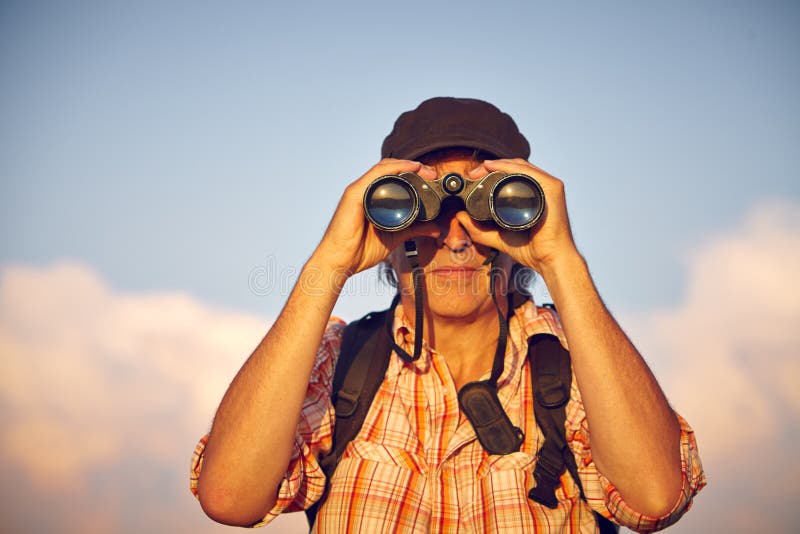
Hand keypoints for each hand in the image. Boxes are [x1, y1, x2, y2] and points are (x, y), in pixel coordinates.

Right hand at [311, 159, 439, 277]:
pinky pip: (375, 175)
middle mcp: (365, 191)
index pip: (393, 177)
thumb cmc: (360, 250)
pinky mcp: (354, 194)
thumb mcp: (395, 236)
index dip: (413, 173)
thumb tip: (435, 229)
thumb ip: (414, 230)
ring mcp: (359, 191)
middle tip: (431, 173)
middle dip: (413, 167)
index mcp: (373, 198)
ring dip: (406, 165)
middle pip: (390, 169)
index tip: (431, 178)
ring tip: (423, 169)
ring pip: (383, 168)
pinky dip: (394, 168)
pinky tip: (408, 168)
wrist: (341, 262)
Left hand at [455, 159, 579, 272]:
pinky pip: (528, 172)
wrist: (548, 259)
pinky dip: (509, 167)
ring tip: (481, 169)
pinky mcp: (552, 188)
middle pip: (514, 168)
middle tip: (473, 173)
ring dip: (498, 164)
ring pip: (520, 166)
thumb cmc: (530, 249)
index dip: (491, 172)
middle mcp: (540, 188)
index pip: (511, 175)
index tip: (473, 177)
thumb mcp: (498, 236)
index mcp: (531, 195)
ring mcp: (548, 186)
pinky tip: (495, 167)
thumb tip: (459, 216)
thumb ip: (479, 229)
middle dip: (492, 166)